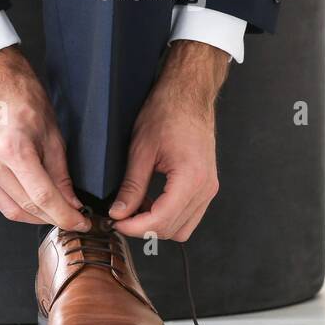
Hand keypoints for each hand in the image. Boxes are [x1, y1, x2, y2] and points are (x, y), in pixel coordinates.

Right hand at [0, 45, 88, 230]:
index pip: (43, 197)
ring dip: (37, 216)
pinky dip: (20, 205)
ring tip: (57, 212)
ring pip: (12, 210)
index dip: (65, 216)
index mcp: (13, 150)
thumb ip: (61, 173)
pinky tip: (35, 201)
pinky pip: (0, 201)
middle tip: (74, 219)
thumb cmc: (23, 98)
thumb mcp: (53, 134)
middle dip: (54, 218)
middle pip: (27, 207)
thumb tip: (72, 203)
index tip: (82, 223)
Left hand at [110, 40, 229, 241]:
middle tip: (120, 216)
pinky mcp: (207, 186)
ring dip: (157, 225)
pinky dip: (169, 216)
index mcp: (191, 178)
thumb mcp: (141, 150)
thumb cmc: (167, 112)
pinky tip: (150, 202)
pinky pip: (189, 215)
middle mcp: (206, 188)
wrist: (188, 94)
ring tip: (135, 209)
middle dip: (144, 229)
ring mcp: (209, 189)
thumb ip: (131, 186)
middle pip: (172, 230)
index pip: (161, 221)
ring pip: (183, 228)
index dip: (134, 228)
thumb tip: (119, 213)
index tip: (115, 222)